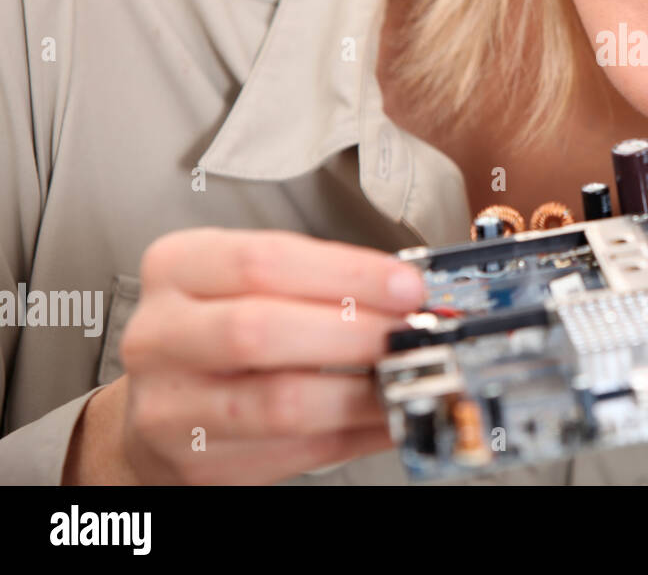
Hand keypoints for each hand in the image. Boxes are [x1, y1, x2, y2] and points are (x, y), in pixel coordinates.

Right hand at [63, 228, 424, 483]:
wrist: (165, 402)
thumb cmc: (218, 330)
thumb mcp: (248, 282)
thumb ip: (316, 282)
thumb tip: (405, 295)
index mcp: (177, 269)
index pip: (262, 261)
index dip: (347, 273)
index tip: (405, 285)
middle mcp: (162, 336)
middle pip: (261, 331)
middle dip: (354, 331)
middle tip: (407, 331)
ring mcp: (170, 407)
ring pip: (280, 402)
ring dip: (361, 391)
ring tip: (404, 376)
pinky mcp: (199, 464)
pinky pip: (296, 453)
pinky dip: (355, 432)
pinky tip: (386, 415)